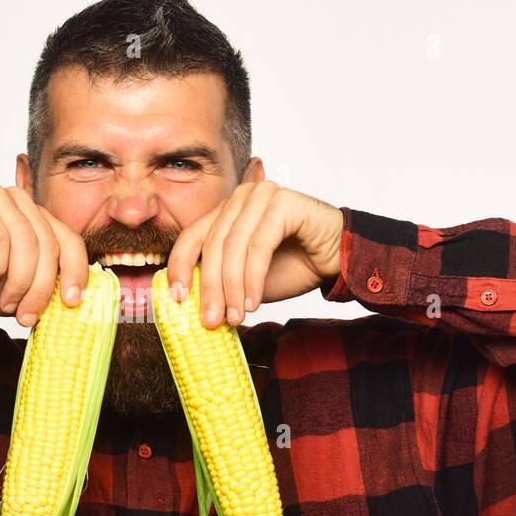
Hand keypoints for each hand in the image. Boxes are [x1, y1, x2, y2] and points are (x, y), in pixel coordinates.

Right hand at [0, 184, 89, 326]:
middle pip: (49, 244)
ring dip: (18, 280)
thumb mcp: (17, 291)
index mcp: (37, 220)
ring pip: (26, 240)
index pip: (69, 241)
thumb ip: (43, 290)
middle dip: (41, 287)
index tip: (72, 302)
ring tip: (6, 301)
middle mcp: (21, 204)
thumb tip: (74, 302)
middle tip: (26, 314)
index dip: (76, 271)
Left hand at [165, 180, 343, 327]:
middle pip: (212, 244)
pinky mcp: (284, 202)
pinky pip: (260, 244)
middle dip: (209, 287)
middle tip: (210, 320)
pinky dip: (253, 277)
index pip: (191, 237)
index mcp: (226, 212)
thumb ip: (220, 283)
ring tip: (234, 316)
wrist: (337, 260)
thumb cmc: (293, 267)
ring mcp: (262, 195)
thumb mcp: (246, 281)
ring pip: (234, 245)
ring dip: (232, 287)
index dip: (179, 268)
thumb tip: (188, 305)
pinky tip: (253, 302)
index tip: (177, 300)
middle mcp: (241, 198)